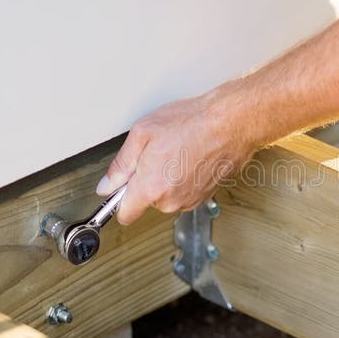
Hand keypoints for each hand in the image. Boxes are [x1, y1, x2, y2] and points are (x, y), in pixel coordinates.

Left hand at [96, 91, 253, 224]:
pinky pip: (185, 193)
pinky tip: (191, 157)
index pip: (124, 215)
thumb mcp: (143, 133)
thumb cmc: (192, 123)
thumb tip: (107, 185)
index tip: (120, 188)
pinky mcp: (206, 196)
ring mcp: (190, 200)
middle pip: (147, 202)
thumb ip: (120, 165)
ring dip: (167, 180)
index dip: (119, 200)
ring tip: (177, 153)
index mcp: (151, 188)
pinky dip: (185, 179)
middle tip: (156, 154)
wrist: (231, 123)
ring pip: (167, 197)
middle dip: (146, 182)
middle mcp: (171, 201)